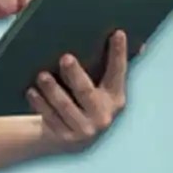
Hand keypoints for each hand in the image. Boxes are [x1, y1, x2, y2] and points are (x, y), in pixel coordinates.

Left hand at [26, 30, 136, 154]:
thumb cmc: (89, 101)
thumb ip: (114, 68)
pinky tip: (32, 91)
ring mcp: (84, 129)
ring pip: (65, 107)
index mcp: (115, 99)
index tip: (118, 33)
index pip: (118, 73)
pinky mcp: (65, 136)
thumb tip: (139, 44)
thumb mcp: (104, 89)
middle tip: (65, 58)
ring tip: (42, 75)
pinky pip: (50, 118)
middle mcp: (102, 116)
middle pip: (86, 92)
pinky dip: (40, 104)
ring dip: (53, 90)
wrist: (73, 138)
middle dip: (75, 75)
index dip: (118, 54)